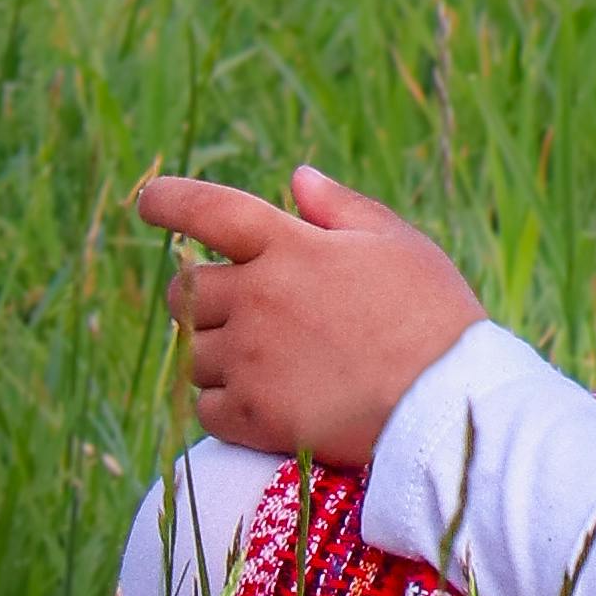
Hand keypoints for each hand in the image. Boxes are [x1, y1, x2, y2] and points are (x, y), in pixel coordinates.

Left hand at [133, 162, 482, 467]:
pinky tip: (259, 400)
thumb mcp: (397, 244)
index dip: (171, 200)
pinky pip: (205, 408)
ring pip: (191, 353)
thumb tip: (297, 177)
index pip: (210, 210)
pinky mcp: (253, 418)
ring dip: (213, 352)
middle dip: (199, 294)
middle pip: (186, 291)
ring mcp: (251, 361)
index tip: (149, 200)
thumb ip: (340, 208)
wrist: (446, 408)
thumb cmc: (434, 316)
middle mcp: (258, 299)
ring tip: (261, 360)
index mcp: (290, 246)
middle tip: (236, 306)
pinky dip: (221, 403)